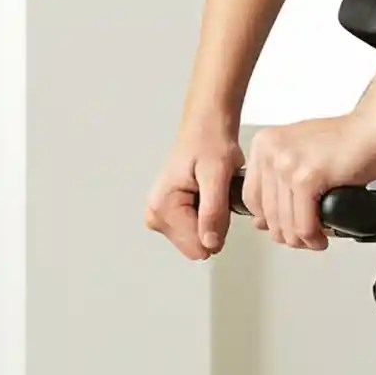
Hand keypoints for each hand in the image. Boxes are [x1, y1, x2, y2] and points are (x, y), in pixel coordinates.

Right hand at [145, 113, 243, 260]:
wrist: (207, 126)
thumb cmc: (210, 142)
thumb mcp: (217, 176)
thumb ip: (213, 212)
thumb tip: (209, 243)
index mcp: (162, 207)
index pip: (197, 248)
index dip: (218, 229)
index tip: (220, 203)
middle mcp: (155, 214)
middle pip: (197, 246)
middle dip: (215, 225)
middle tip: (218, 196)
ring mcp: (161, 215)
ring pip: (200, 239)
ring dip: (214, 220)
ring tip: (213, 192)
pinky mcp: (170, 214)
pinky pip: (198, 230)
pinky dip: (210, 216)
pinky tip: (209, 195)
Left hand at [244, 111, 375, 250]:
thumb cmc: (348, 141)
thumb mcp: (302, 156)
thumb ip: (280, 183)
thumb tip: (263, 221)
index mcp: (265, 144)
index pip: (250, 198)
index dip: (269, 221)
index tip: (285, 228)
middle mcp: (271, 151)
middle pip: (266, 214)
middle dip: (287, 234)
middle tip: (304, 239)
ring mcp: (287, 163)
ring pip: (284, 223)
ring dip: (302, 240)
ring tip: (316, 240)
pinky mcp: (307, 177)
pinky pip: (303, 223)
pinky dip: (313, 237)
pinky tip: (322, 237)